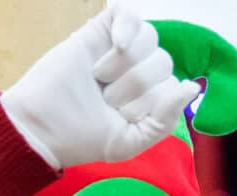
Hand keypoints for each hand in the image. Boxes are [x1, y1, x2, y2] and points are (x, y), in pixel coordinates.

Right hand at [3, 4, 197, 169]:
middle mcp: (140, 69)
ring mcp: (119, 48)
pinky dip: (128, 27)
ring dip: (126, 63)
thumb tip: (192, 86)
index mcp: (152, 95)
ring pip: (150, 38)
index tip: (122, 116)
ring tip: (100, 77)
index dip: (151, 102)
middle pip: (163, 61)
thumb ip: (166, 118)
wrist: (44, 124)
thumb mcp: (133, 139)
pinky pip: (129, 14)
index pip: (174, 86)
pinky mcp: (99, 31)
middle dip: (135, 85)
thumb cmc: (86, 136)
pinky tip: (118, 45)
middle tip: (106, 98)